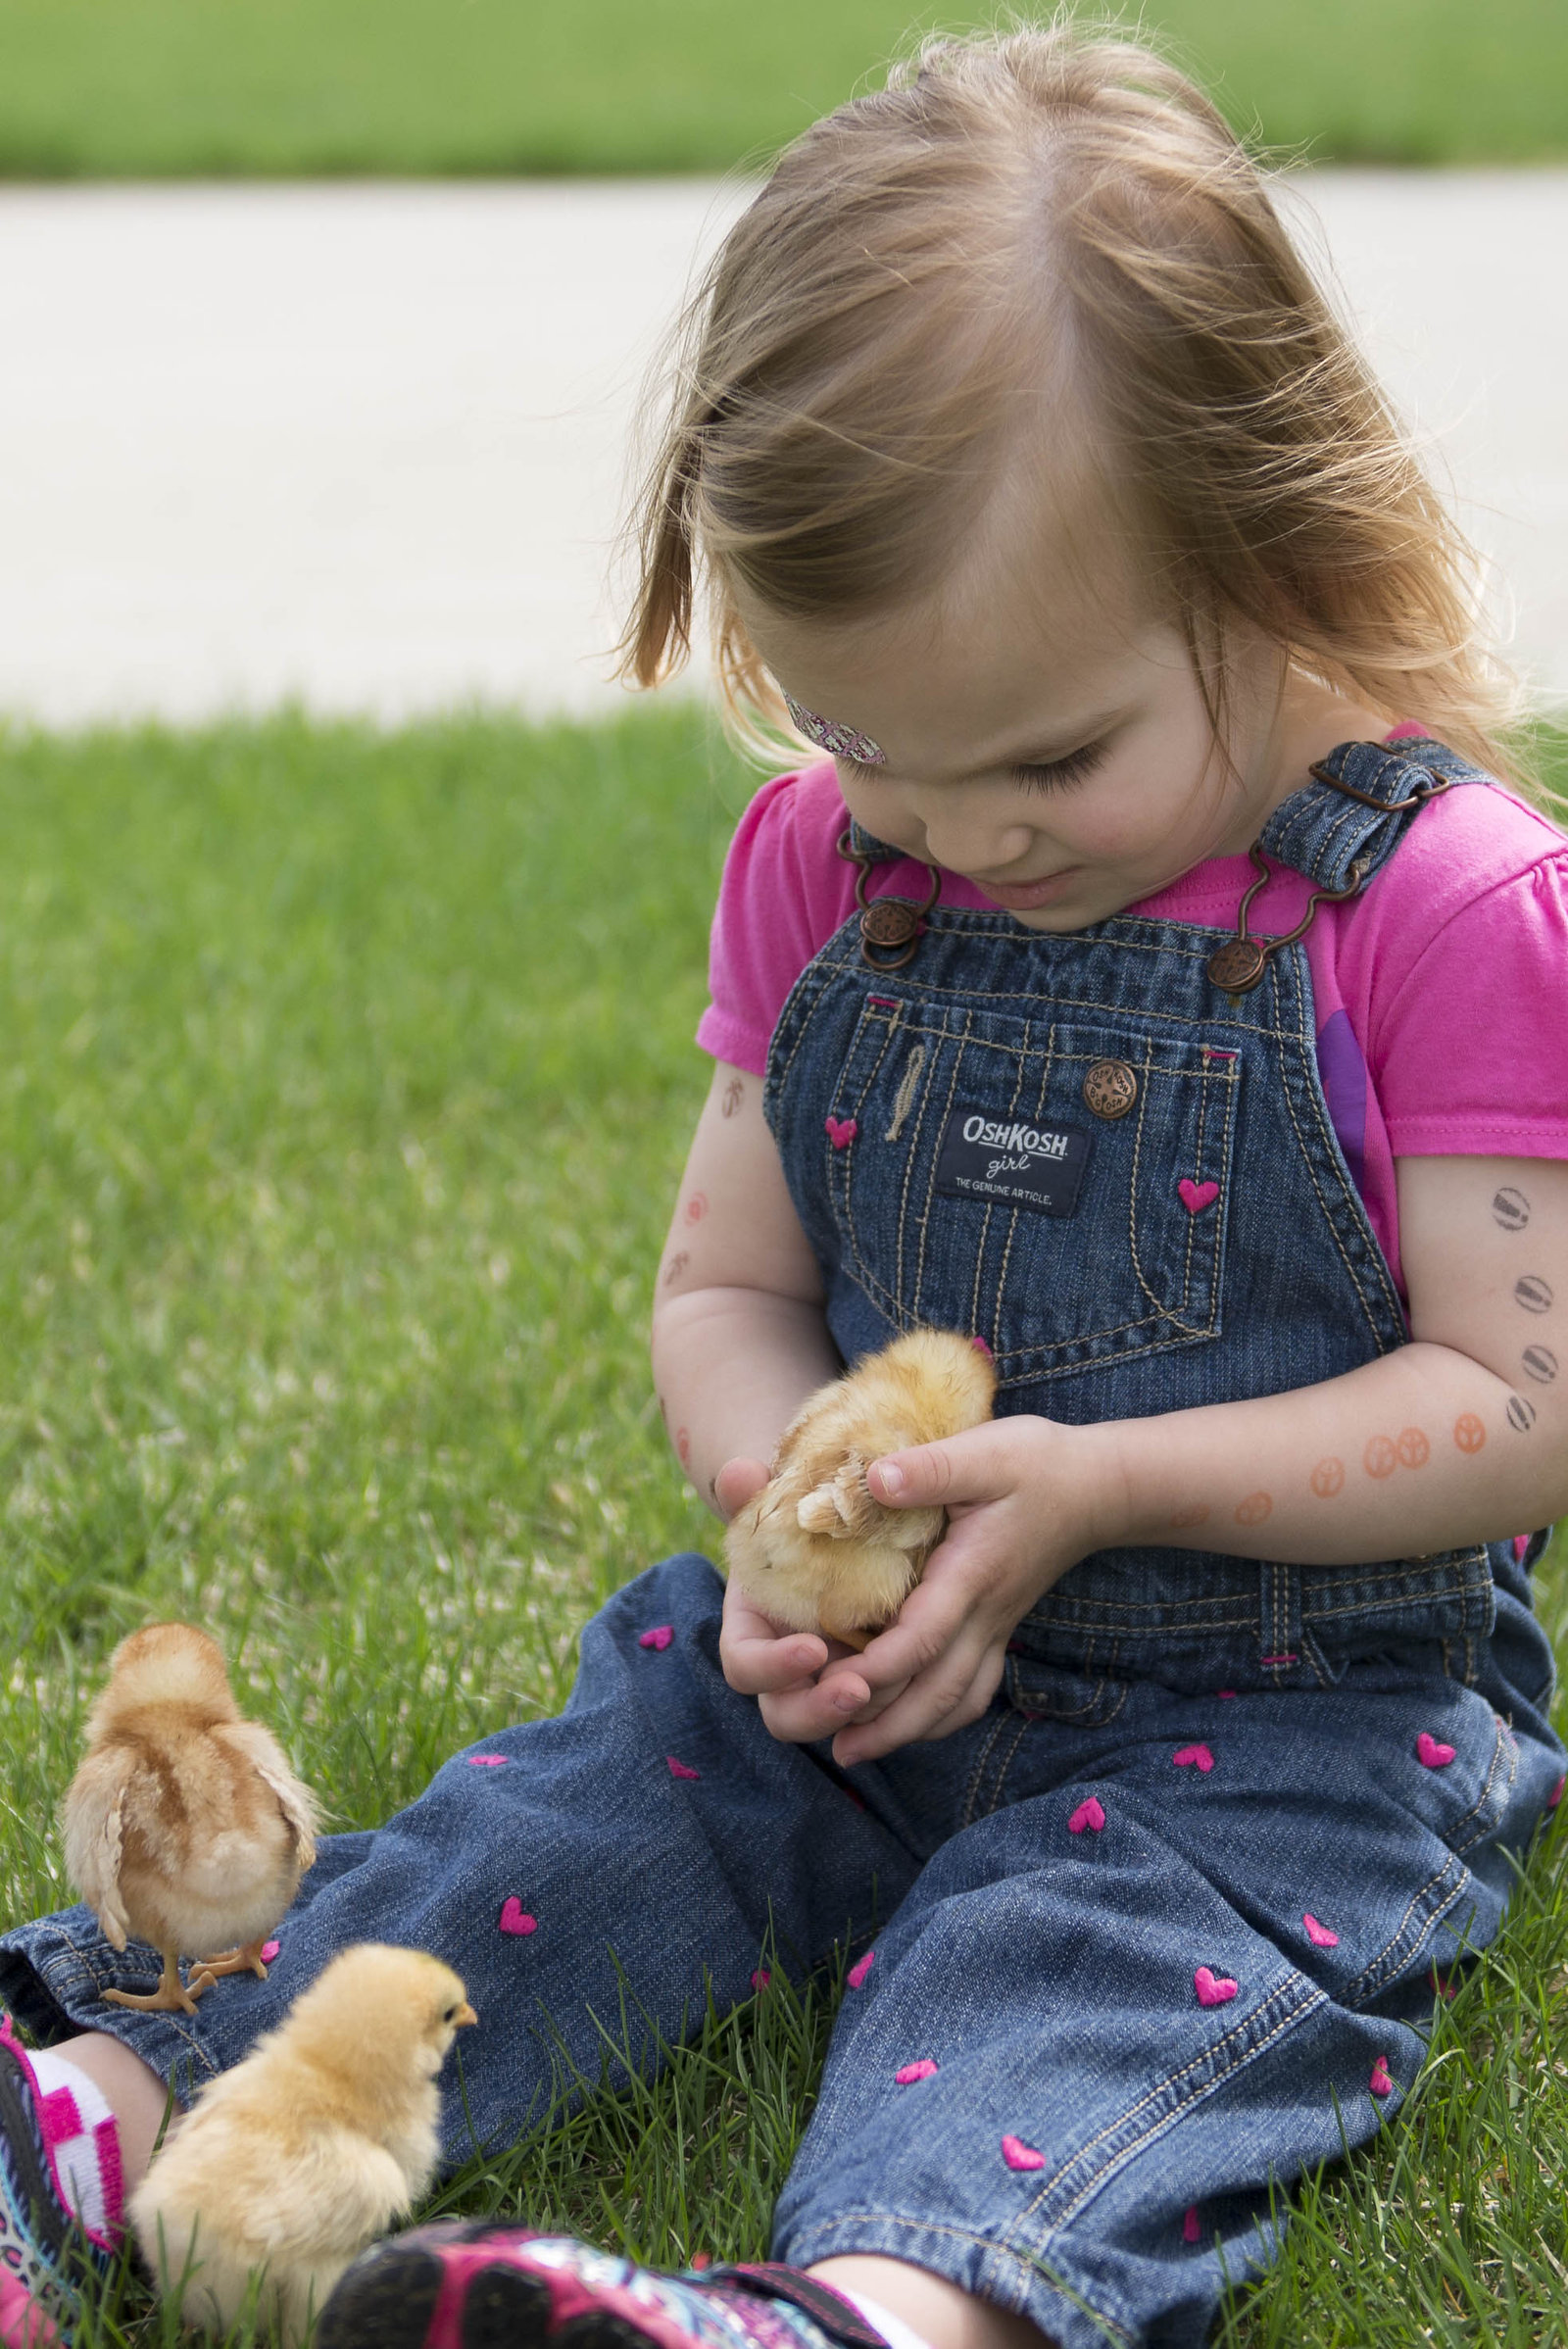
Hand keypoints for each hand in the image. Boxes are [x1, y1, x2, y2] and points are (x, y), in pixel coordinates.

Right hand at [715, 1453, 878, 1741]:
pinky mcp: (870, 1675)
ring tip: (893, 1690)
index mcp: (754, 1625)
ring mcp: (828, 1676)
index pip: (744, 1666)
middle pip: (783, 1713)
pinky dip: (899, 1708)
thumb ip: (756, 1490)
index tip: (813, 1647)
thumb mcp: (782, 1498)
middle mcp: (786, 1661)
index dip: (771, 1667)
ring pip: (834, 1722)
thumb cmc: (802, 1508)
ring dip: (861, 1719)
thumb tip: (739, 1472)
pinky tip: (929, 1685)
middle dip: (816, 1710)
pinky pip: (881, 1710)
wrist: (845, 1521)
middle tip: (856, 1689)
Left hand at [822, 1414, 1111, 1765]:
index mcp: (971, 1575)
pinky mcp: (999, 1627)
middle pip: (937, 1691)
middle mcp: (985, 1615)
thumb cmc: (1039, 1465)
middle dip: (886, 1725)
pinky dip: (939, 1716)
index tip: (829, 1686)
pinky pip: (972, 1689)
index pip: (922, 1638)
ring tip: (858, 1749)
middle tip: (836, 1750)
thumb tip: (873, 1480)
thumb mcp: (987, 1452)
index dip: (876, 1669)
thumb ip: (931, 1469)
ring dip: (908, 1730)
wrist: (1100, 1487)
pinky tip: (909, 1721)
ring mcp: (996, 1627)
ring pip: (956, 1700)